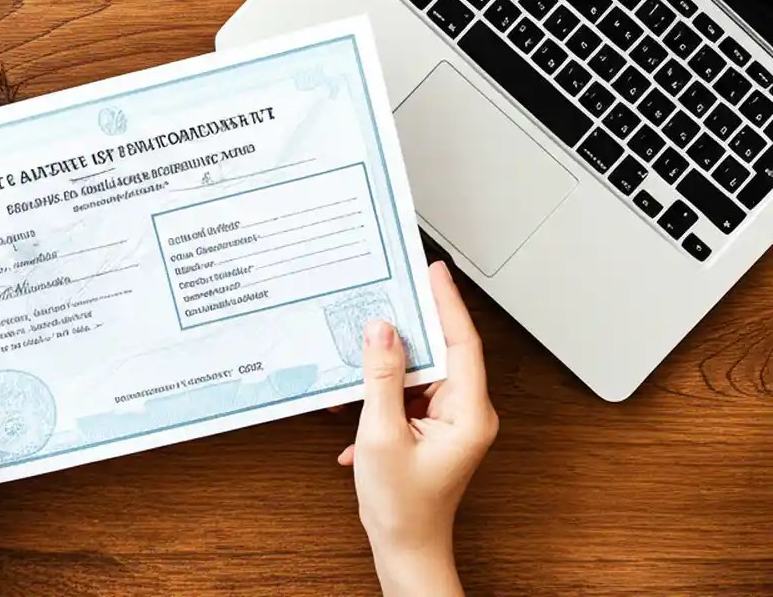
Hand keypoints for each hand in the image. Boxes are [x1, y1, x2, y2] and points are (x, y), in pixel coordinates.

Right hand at [339, 261, 497, 596]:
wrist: (405, 549)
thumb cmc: (402, 507)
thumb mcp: (381, 434)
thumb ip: (382, 377)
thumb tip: (383, 330)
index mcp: (468, 412)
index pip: (462, 341)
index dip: (447, 302)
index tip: (434, 270)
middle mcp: (466, 412)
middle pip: (439, 353)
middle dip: (406, 329)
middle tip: (383, 296)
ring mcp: (450, 421)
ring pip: (418, 373)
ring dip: (384, 368)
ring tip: (356, 354)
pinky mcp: (432, 429)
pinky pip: (407, 394)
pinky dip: (380, 394)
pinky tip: (353, 404)